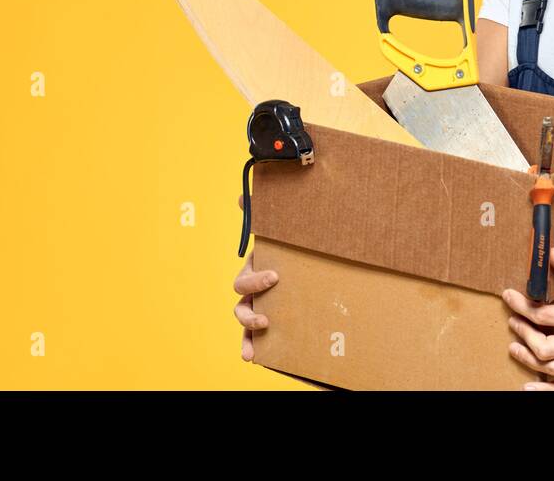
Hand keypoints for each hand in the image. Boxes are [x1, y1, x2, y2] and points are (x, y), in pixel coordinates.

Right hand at [233, 193, 277, 361]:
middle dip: (250, 309)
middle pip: (241, 304)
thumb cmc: (292, 251)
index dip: (255, 280)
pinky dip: (250, 348)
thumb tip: (242, 195)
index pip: (243, 281)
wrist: (312, 266)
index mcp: (255, 272)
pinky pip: (254, 339)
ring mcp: (260, 308)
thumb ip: (264, 215)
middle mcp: (254, 292)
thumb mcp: (282, 234)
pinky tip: (254, 358)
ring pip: (245, 323)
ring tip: (256, 341)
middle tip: (269, 312)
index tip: (275, 277)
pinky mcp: (269, 324)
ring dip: (247, 333)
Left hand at [502, 248, 553, 389]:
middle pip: (546, 349)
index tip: (509, 296)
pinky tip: (530, 389)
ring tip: (514, 347)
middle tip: (513, 320)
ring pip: (553, 369)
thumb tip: (549, 253)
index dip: (523, 306)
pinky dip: (549, 391)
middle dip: (524, 334)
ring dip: (529, 360)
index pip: (545, 317)